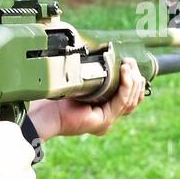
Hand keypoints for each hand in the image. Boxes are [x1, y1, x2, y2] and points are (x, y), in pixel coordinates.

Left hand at [29, 57, 146, 140]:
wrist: (44, 111)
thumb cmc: (57, 96)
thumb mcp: (82, 82)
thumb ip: (96, 77)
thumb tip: (107, 58)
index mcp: (103, 110)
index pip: (130, 98)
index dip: (135, 82)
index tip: (130, 63)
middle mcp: (107, 118)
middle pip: (134, 99)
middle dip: (136, 78)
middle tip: (130, 61)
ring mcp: (107, 121)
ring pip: (131, 101)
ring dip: (133, 80)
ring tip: (127, 65)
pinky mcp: (104, 121)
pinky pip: (122, 101)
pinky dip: (126, 86)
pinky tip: (125, 73)